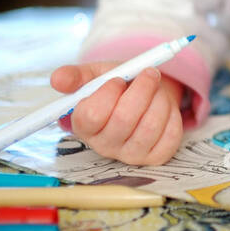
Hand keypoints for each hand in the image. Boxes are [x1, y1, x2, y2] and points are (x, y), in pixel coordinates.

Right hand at [48, 61, 184, 164]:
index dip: (108, 93)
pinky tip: (164, 106)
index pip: (91, 116)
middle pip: (124, 120)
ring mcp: (131, 154)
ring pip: (150, 126)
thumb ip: (76, 76)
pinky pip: (170, 135)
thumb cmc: (118, 86)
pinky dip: (172, 113)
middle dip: (142, 90)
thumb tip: (57, 79)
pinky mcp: (156, 157)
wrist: (146, 94)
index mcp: (84, 126)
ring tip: (157, 88)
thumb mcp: (96, 75)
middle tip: (149, 73)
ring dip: (159, 99)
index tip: (118, 78)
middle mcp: (105, 145)